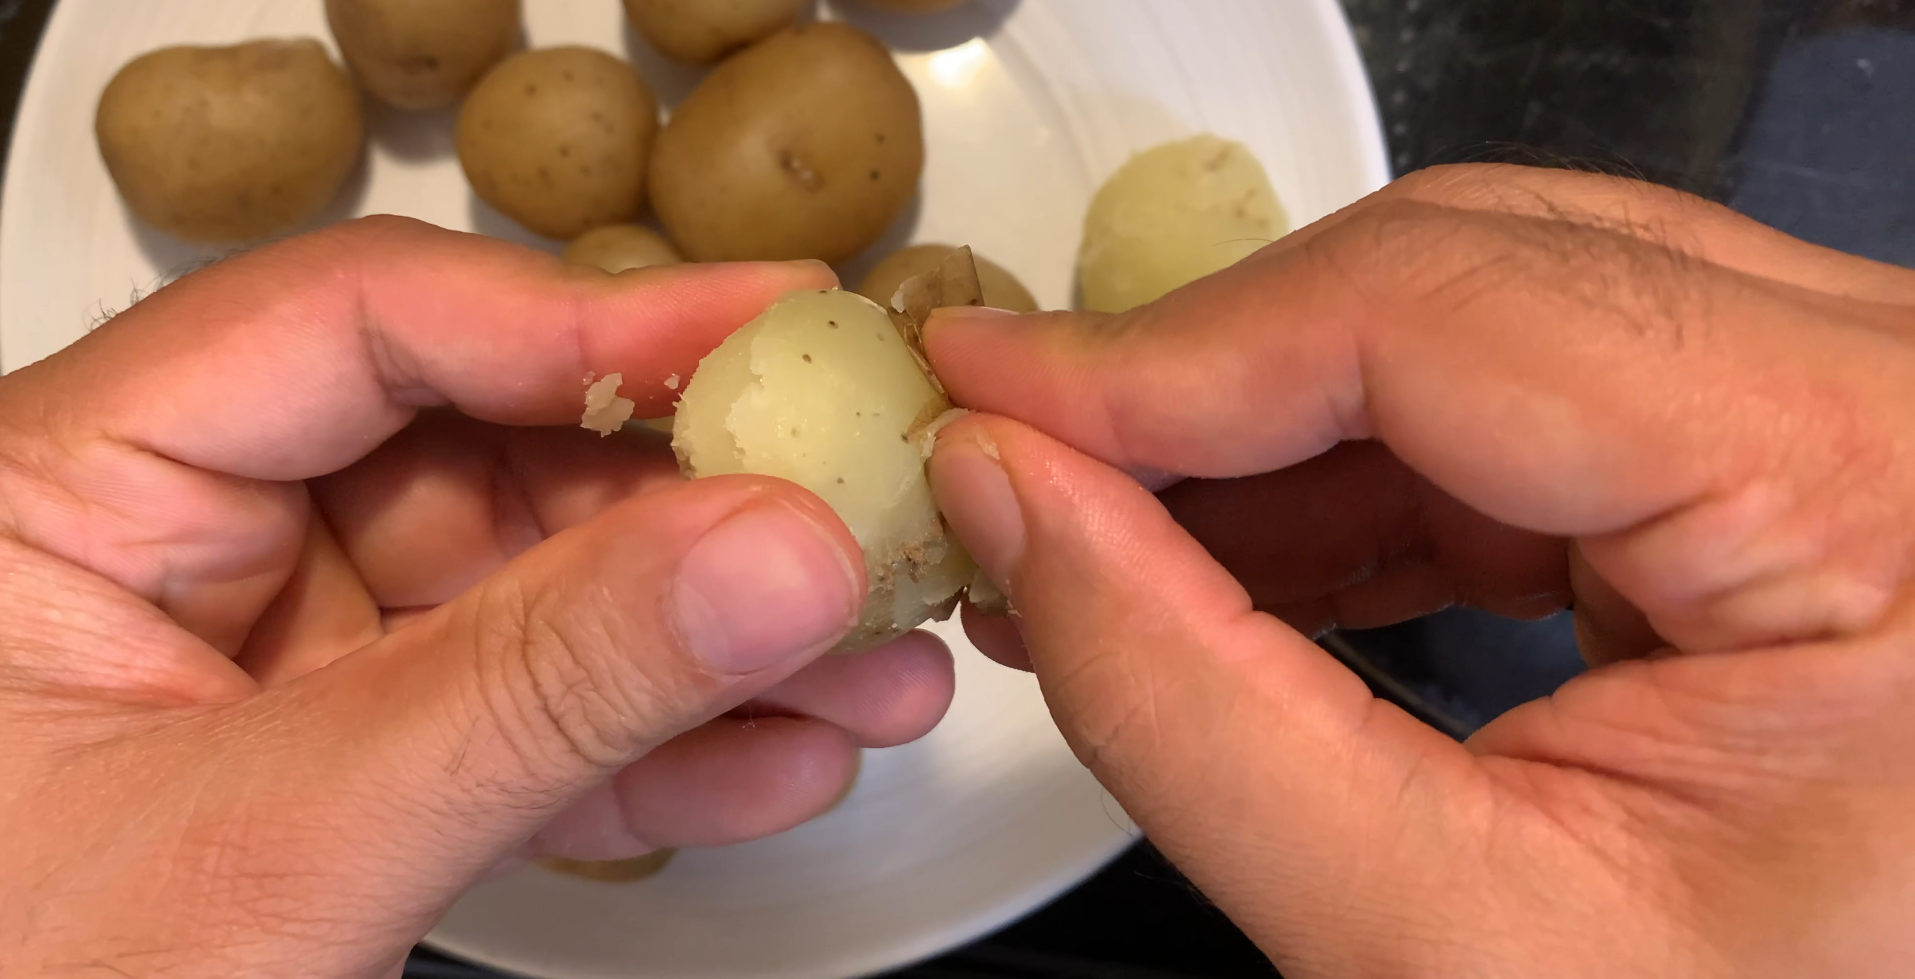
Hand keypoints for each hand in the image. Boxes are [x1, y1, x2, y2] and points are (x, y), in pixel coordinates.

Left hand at [0, 217, 953, 977]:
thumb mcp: (284, 844)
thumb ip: (537, 694)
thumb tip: (769, 552)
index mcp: (71, 490)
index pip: (358, 327)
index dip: (583, 318)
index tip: (766, 330)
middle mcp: (181, 548)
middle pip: (483, 453)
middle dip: (694, 514)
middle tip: (859, 518)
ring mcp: (275, 664)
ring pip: (536, 598)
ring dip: (715, 646)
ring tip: (868, 668)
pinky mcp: (349, 768)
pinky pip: (526, 727)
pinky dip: (658, 750)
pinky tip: (778, 758)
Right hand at [926, 164, 1914, 977]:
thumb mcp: (1455, 938)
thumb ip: (1196, 710)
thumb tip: (1021, 506)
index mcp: (1872, 484)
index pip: (1445, 312)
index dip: (1174, 353)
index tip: (995, 394)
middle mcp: (1889, 400)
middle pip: (1462, 277)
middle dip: (1210, 383)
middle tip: (1026, 454)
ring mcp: (1844, 415)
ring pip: (1480, 323)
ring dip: (1266, 438)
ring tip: (1102, 536)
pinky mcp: (1781, 458)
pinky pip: (1526, 409)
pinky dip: (1357, 482)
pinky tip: (1232, 556)